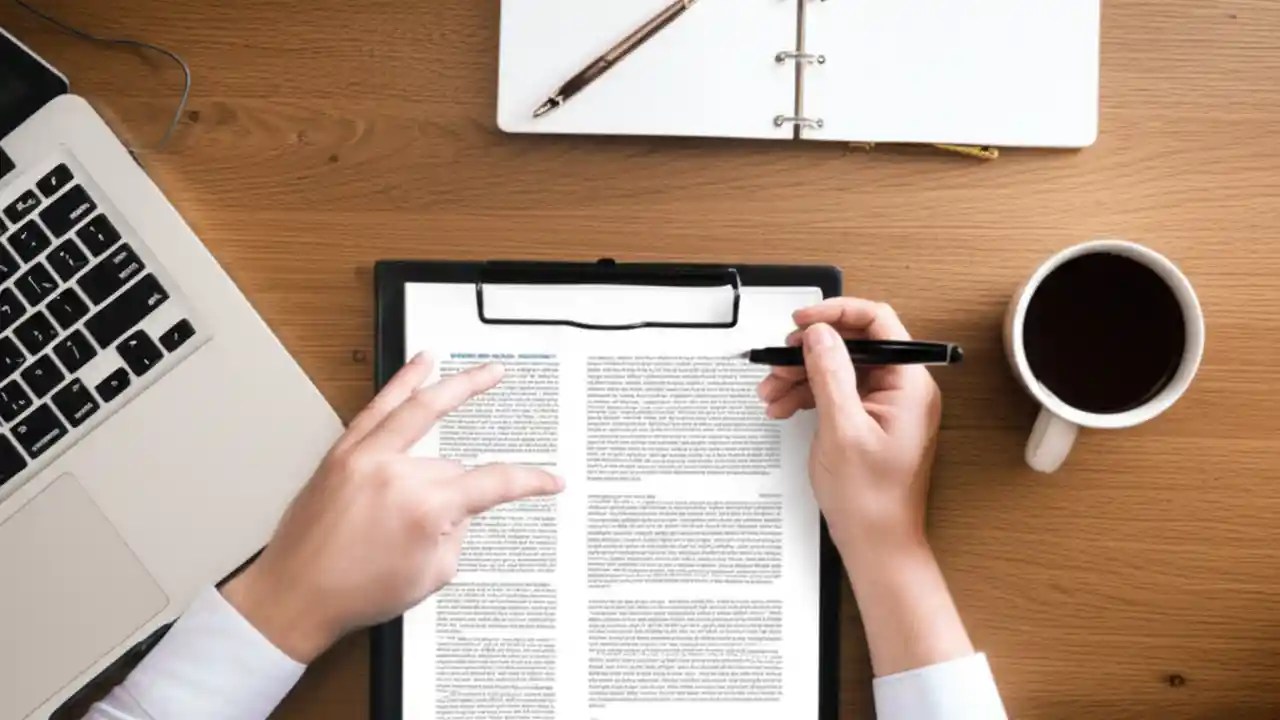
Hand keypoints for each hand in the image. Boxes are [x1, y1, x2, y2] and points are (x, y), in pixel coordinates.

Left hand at [222, 354, 563, 662]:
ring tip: (486, 373)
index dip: (531, 482)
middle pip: (454, 463)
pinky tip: (421, 364)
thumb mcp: (431, 576)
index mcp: (424, 509)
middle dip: (459, 491)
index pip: (493, 484)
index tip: (550, 481)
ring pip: (423, 412)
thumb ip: (456, 532)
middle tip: (444, 521)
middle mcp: (396, 475)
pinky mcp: (342, 454)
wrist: (294, 596)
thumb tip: (460, 507)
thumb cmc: (353, 593)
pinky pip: (378, 407)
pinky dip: (402, 383)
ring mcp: (366, 458)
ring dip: (459, 388)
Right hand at [757, 298, 972, 675]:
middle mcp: (902, 389)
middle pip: (853, 345)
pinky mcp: (869, 421)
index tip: (802, 321)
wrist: (877, 543)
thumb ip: (830, 375)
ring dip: (801, 376)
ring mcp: (886, 405)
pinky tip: (783, 407)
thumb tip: (820, 334)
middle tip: (778, 362)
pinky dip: (808, 396)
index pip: (878, 323)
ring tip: (771, 392)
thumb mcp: (841, 429)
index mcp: (909, 384)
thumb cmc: (871, 499)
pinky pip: (837, 393)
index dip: (836, 313)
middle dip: (809, 352)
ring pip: (838, 369)